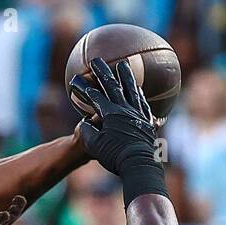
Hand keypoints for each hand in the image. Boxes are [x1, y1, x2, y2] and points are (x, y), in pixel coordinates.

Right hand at [69, 58, 159, 175]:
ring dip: (126, 76)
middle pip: (113, 85)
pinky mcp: (147, 120)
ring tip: (124, 65)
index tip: (78, 78)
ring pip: (132, 89)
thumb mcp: (95, 146)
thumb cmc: (114, 156)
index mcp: (110, 114)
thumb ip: (88, 131)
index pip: (95, 96)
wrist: (138, 164)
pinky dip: (140, 94)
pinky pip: (143, 102)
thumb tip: (86, 122)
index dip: (86, 87)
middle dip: (103, 72)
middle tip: (98, 60)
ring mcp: (138, 113)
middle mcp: (125, 109)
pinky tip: (140, 92)